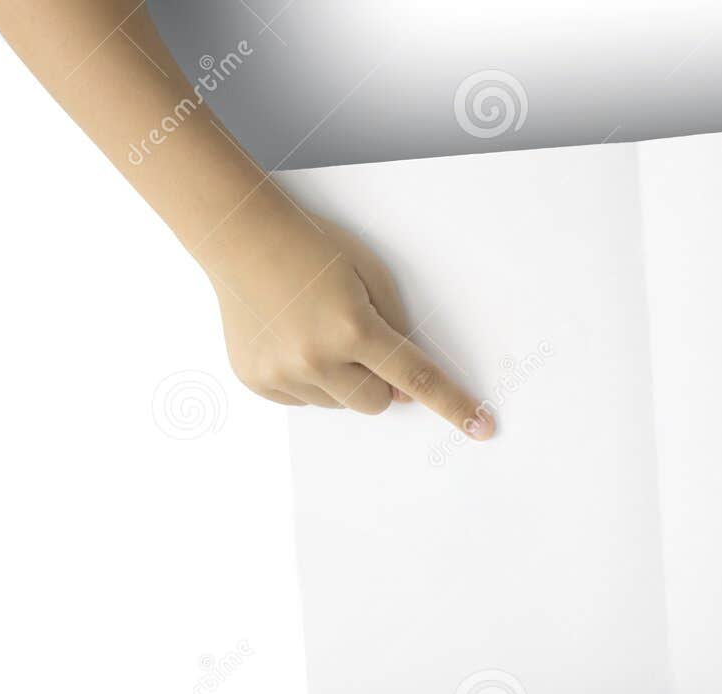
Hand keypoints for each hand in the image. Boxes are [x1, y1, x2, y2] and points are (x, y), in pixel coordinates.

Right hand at [204, 210, 493, 434]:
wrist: (240, 237)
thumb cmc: (312, 248)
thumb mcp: (371, 275)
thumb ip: (397, 330)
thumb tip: (407, 390)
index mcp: (352, 327)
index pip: (416, 378)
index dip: (452, 405)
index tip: (481, 428)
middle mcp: (316, 358)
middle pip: (377, 402)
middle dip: (380, 380)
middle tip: (357, 339)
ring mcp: (282, 374)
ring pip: (341, 404)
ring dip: (341, 379)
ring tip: (315, 330)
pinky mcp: (257, 381)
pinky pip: (305, 401)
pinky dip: (308, 379)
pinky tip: (290, 338)